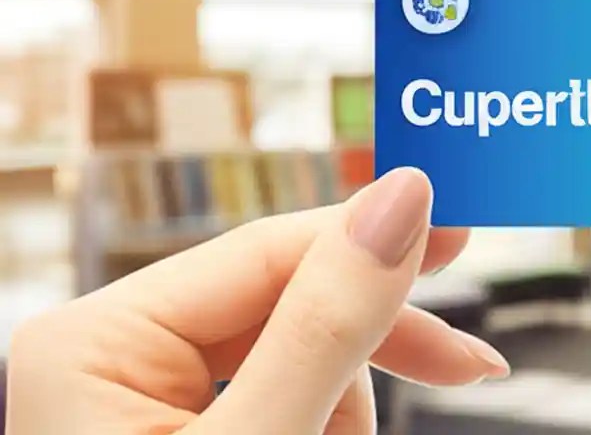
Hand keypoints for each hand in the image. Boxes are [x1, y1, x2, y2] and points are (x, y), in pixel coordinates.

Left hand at [6, 168, 508, 433]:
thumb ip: (327, 326)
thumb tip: (403, 198)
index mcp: (98, 342)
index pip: (267, 251)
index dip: (372, 239)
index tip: (466, 233)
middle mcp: (117, 358)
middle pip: (289, 302)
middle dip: (368, 356)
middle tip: (472, 368)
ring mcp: (151, 403)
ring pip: (303, 358)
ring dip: (347, 415)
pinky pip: (290, 402)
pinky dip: (330, 429)